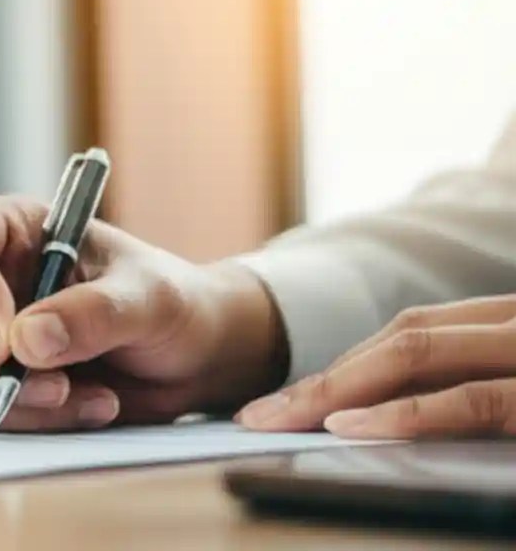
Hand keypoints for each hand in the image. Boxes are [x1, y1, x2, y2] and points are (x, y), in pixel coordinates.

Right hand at [0, 196, 289, 431]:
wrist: (197, 356)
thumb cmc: (174, 303)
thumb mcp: (149, 299)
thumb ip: (92, 314)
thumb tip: (24, 344)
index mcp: (10, 231)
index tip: (7, 343)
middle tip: (48, 388)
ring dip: (20, 403)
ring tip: (96, 396)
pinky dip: (37, 422)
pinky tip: (93, 405)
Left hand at [239, 296, 515, 438]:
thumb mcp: (515, 383)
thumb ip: (470, 387)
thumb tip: (378, 419)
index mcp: (506, 321)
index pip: (412, 335)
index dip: (343, 368)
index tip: (285, 401)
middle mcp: (512, 323)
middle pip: (402, 338)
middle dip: (323, 378)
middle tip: (258, 415)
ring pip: (416, 354)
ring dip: (339, 387)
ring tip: (279, 419)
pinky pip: (470, 401)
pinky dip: (404, 413)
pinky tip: (348, 427)